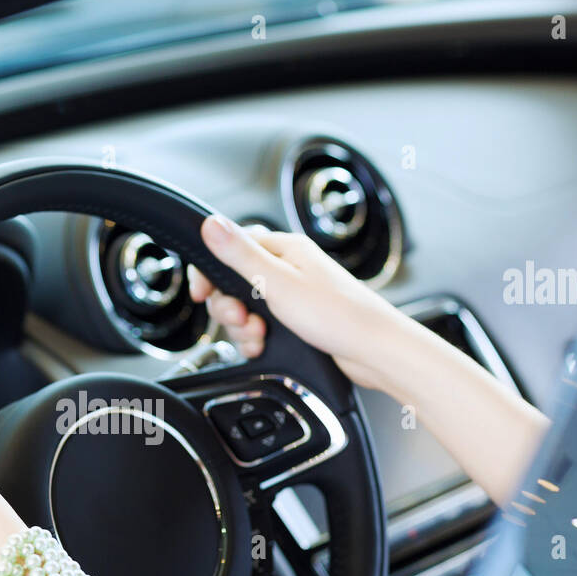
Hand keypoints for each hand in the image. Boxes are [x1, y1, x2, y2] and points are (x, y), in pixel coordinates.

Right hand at [187, 215, 400, 389]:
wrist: (374, 352)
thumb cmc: (338, 315)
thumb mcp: (278, 283)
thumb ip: (240, 255)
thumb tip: (211, 223)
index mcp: (285, 250)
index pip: (231, 249)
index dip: (211, 272)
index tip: (203, 293)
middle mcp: (288, 270)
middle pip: (234, 283)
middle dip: (229, 306)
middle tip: (242, 319)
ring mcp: (292, 297)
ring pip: (246, 309)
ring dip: (243, 328)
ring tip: (260, 335)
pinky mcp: (295, 322)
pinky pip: (261, 328)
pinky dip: (256, 340)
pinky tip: (265, 346)